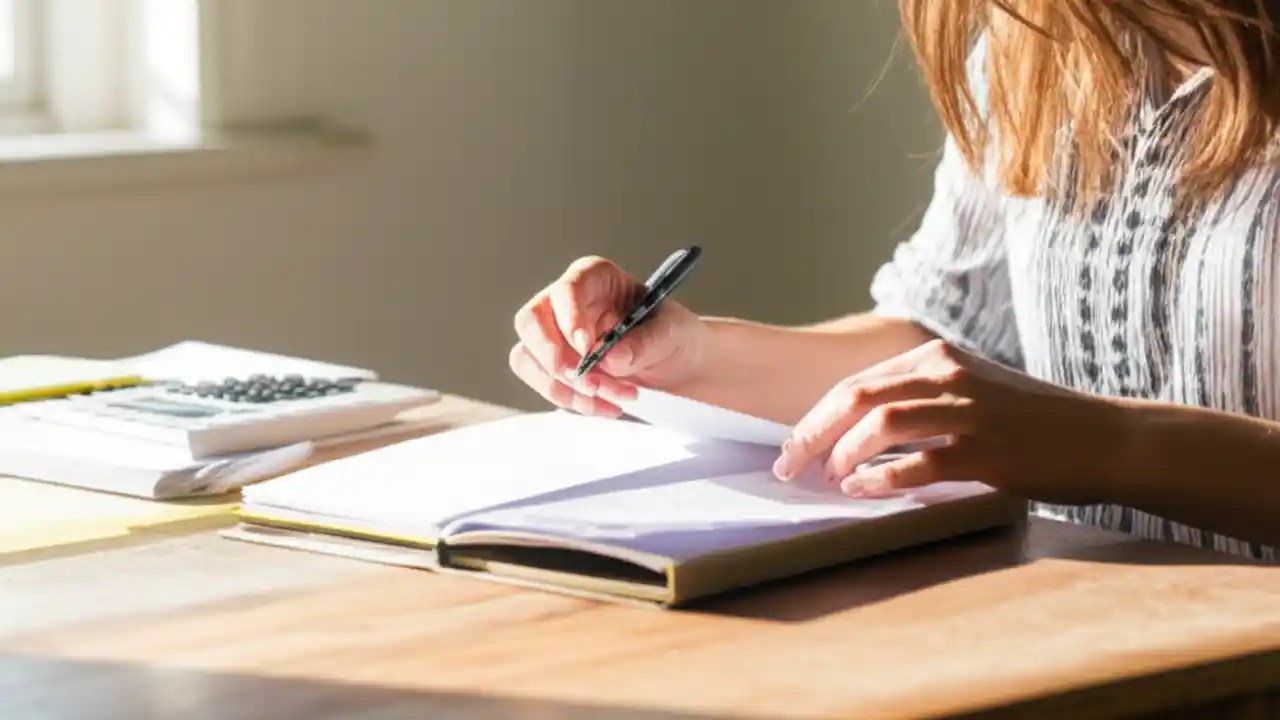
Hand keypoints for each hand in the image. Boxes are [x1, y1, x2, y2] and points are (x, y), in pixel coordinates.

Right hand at [511, 256, 707, 416]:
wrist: (681, 366)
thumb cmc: (674, 335)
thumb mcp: (672, 333)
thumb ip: (642, 342)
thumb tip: (609, 357)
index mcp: (596, 279)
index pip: (568, 289)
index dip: (570, 318)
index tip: (586, 348)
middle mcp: (567, 303)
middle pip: (531, 321)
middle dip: (553, 356)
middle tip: (585, 380)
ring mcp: (556, 336)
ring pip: (529, 358)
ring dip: (565, 386)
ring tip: (609, 397)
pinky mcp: (557, 367)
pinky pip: (544, 384)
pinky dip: (571, 400)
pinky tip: (605, 406)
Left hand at [772, 339, 1126, 503]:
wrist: (1103, 436)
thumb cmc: (1031, 419)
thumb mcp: (970, 388)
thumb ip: (918, 397)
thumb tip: (853, 427)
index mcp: (936, 357)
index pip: (855, 383)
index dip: (815, 416)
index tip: (793, 447)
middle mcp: (948, 375)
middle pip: (856, 397)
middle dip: (811, 433)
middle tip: (788, 466)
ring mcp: (969, 411)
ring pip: (882, 423)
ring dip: (842, 453)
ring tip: (828, 479)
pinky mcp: (988, 451)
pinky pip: (920, 463)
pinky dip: (882, 479)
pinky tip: (862, 492)